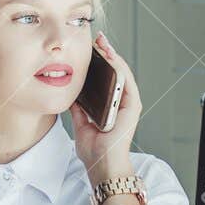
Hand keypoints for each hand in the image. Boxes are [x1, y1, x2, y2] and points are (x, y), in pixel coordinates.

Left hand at [70, 31, 140, 182]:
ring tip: (102, 43)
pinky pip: (126, 81)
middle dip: (107, 54)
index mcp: (111, 106)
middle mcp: (123, 103)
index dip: (100, 62)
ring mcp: (130, 104)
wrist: (101, 165)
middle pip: (115, 73)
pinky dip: (118, 67)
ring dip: (113, 56)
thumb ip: (79, 108)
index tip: (90, 49)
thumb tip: (71, 94)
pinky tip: (110, 56)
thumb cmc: (93, 150)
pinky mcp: (133, 106)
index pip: (107, 79)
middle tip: (96, 39)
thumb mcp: (81, 123)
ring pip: (122, 73)